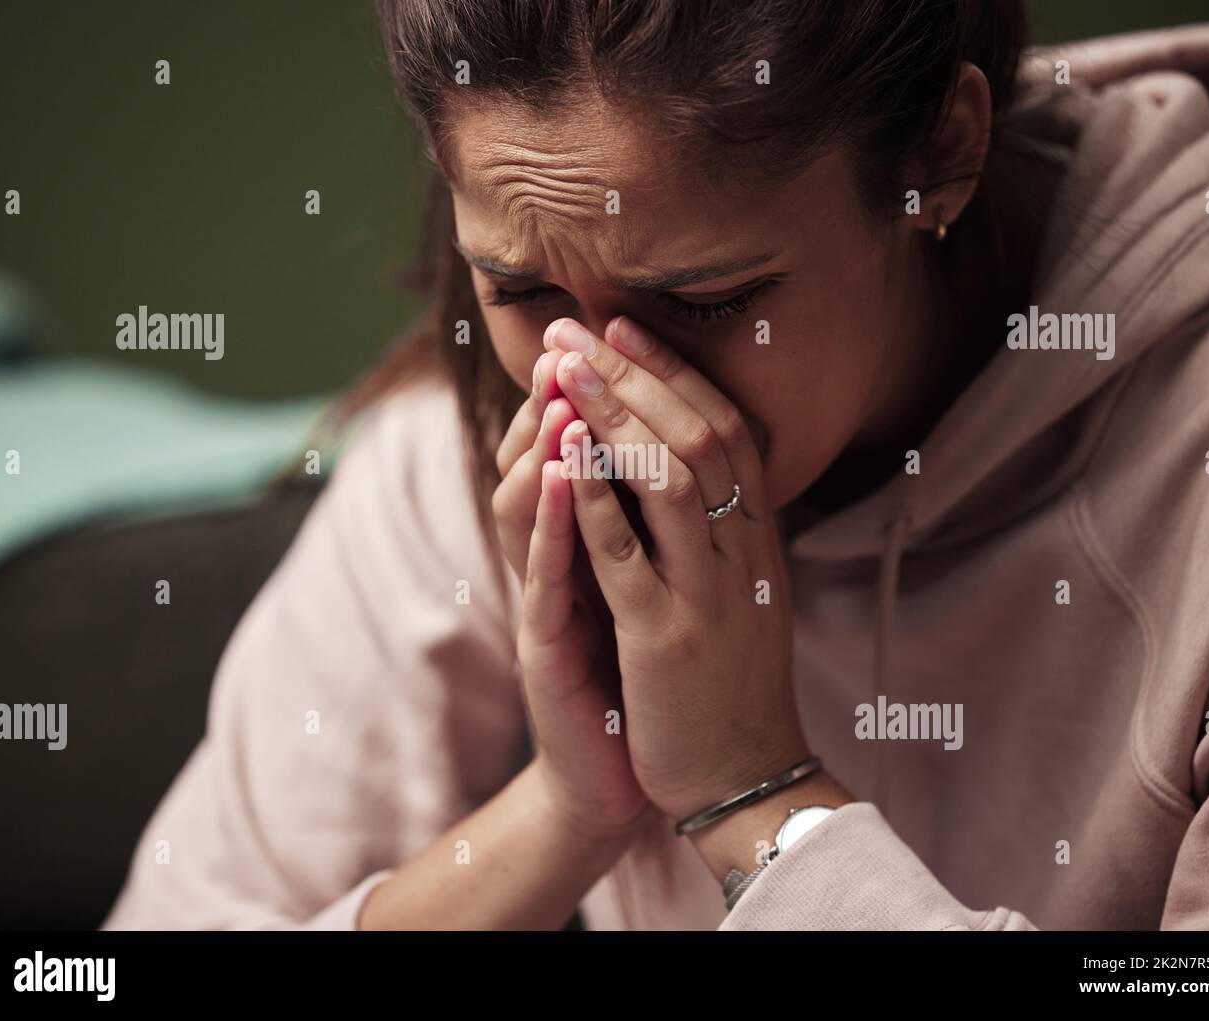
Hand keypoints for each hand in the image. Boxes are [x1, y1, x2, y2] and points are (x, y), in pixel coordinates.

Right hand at [492, 350, 648, 841]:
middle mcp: (558, 561)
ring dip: (544, 445)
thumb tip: (679, 450)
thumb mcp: (653, 583)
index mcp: (589, 542)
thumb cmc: (649, 673)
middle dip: (556, 399)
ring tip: (561, 389)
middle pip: (542, 464)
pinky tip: (562, 477)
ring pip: (529, 507)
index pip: (576, 450)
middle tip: (567, 338)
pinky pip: (545, 573)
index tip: (609, 330)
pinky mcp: (546, 644)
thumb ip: (648, 522)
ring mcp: (547, 600)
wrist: (639, 770)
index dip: (590, 393)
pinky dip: (552, 521)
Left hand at [546, 315, 811, 821]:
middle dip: (635, 373)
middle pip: (697, 435)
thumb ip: (722, 534)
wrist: (744, 781)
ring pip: (669, 478)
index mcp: (758, 542)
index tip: (626, 328)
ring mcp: (707, 594)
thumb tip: (691, 468)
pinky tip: (562, 452)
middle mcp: (741, 554)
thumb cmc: (730, 686)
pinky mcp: (665, 639)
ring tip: (564, 366)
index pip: (725, 431)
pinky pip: (627, 554)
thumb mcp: (740, 596)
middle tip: (579, 325)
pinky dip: (594, 496)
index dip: (675, 372)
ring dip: (613, 414)